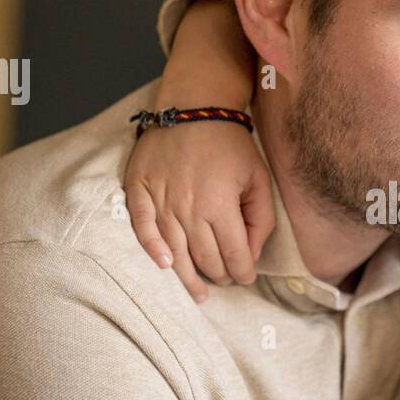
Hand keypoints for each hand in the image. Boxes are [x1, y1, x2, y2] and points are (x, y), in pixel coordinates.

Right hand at [125, 121, 274, 302]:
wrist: (194, 107)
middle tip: (226, 279)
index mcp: (220, 205)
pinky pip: (142, 227)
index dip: (243, 272)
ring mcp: (160, 199)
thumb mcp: (259, 180)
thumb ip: (261, 220)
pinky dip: (152, 249)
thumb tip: (251, 254)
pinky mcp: (139, 189)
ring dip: (189, 277)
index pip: (233, 255)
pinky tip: (165, 266)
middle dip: (220, 275)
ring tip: (199, 292)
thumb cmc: (231, 145)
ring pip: (175, 252)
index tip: (246, 277)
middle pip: (205, 258)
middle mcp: (188, 207)